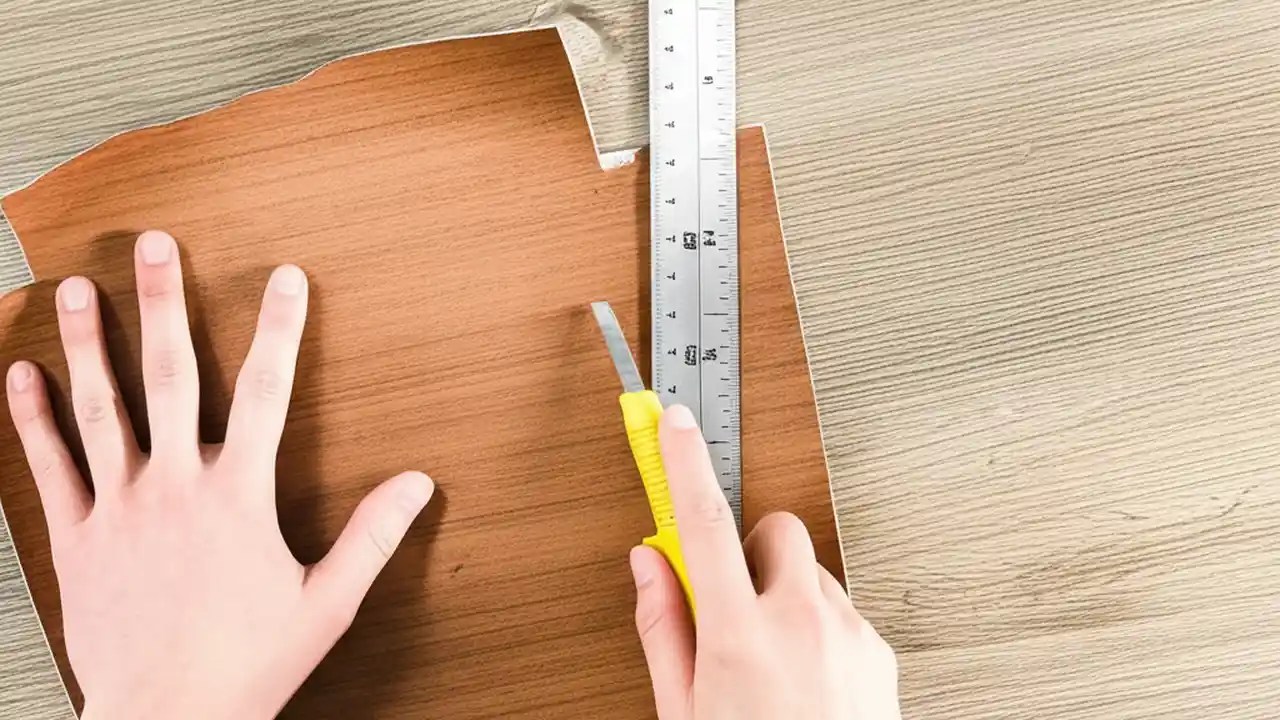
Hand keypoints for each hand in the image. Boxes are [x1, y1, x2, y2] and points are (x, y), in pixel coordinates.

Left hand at [4, 231, 434, 719]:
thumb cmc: (247, 665)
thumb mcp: (327, 603)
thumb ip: (373, 536)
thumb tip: (418, 485)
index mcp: (237, 496)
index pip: (265, 392)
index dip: (279, 329)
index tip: (285, 278)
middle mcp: (174, 487)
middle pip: (169, 377)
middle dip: (163, 304)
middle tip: (156, 247)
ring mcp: (119, 509)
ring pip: (100, 410)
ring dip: (88, 344)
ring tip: (75, 290)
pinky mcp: (77, 539)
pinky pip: (51, 467)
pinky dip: (34, 419)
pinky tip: (22, 376)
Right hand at [629, 405, 901, 719]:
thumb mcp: (683, 711)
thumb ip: (663, 626)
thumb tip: (648, 564)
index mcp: (739, 635)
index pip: (701, 522)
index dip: (683, 461)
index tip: (673, 421)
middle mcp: (801, 621)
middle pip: (772, 531)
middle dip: (747, 551)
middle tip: (729, 601)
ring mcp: (849, 633)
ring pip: (809, 574)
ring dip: (783, 597)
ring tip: (769, 663)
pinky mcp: (880, 650)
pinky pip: (840, 610)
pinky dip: (817, 628)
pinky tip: (805, 681)